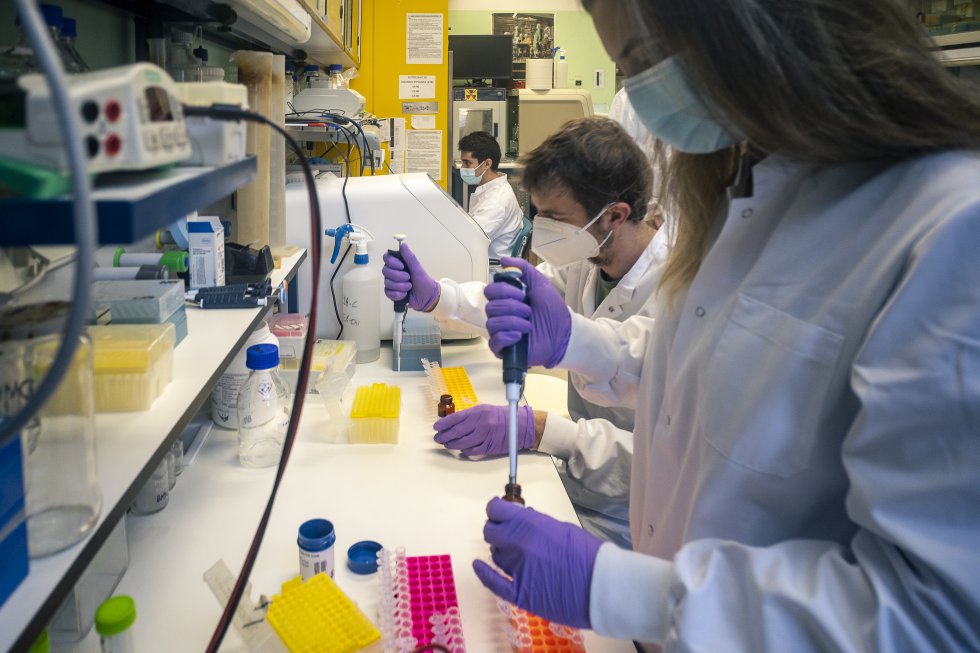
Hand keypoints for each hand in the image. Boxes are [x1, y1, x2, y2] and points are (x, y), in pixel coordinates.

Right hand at [382, 243, 439, 311]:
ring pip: (387, 282)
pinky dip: (398, 294)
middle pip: (385, 271)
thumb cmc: (423, 280)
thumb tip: (403, 245)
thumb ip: (409, 257)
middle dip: (398, 276)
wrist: (427, 296)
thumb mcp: (418, 268)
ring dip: (400, 286)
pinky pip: (388, 293)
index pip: (387, 258)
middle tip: (409, 278)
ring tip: (409, 287)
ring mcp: (391, 283)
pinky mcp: (391, 293)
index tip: (402, 266)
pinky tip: (405, 294)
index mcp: (398, 264)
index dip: (392, 262)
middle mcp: (393, 272)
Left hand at [433, 404, 535, 455]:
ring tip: (446, 444)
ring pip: (462, 443)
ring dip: (452, 444)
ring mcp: (485, 436)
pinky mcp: (489, 446)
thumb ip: (470, 415)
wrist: (521, 425)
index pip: (456, 418)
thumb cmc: (502, 416)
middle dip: (444, 436)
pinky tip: (461, 450)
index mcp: (478, 412)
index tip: (436, 427)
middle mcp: (481, 423)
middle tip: (438, 438)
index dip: (444, 424)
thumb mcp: (485, 409)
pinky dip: (465, 451)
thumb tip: (453, 422)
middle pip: (457, 432)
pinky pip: (472, 451)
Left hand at [473, 497, 600, 627]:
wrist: (602, 587)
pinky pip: (493, 582)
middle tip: (506, 533)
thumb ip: (538, 524)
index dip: (496, 510)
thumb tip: (523, 520)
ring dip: (501, 551)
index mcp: (529, 525)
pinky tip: (479, 566)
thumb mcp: (563, 528)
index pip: (496, 510)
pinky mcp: (519, 594)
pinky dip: (483, 573)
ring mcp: (516, 570)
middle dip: (496, 529)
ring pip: (495, 555)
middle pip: (491, 532)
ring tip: (513, 552)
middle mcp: (517, 545)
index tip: (499, 512)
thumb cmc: (590, 555)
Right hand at [484, 257, 570, 367]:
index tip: (521, 293)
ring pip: (492, 323)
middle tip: (528, 310)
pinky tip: (519, 336)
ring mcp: (501, 332)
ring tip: (529, 324)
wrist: (564, 331)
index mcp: (506, 299)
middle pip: (490, 307)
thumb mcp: (539, 283)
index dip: (503, 291)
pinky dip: (506, 336)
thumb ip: (523, 268)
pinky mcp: (503, 349)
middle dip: (512, 307)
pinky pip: (494, 342)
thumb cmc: (552, 309)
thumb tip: (503, 260)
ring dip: (513, 322)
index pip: (490, 291)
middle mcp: (501, 315)